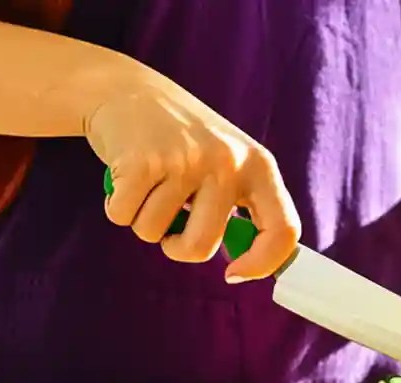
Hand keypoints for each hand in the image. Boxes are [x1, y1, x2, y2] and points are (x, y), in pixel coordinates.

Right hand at [84, 71, 299, 280]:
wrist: (128, 89)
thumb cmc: (183, 142)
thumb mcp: (227, 164)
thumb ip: (240, 207)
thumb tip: (245, 268)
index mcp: (259, 167)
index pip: (283, 230)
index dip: (263, 263)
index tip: (234, 274)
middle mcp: (227, 162)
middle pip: (201, 246)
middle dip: (177, 248)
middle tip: (171, 224)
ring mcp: (185, 160)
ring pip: (154, 233)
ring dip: (143, 221)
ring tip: (148, 186)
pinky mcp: (142, 161)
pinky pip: (123, 216)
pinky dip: (117, 208)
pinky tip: (126, 178)